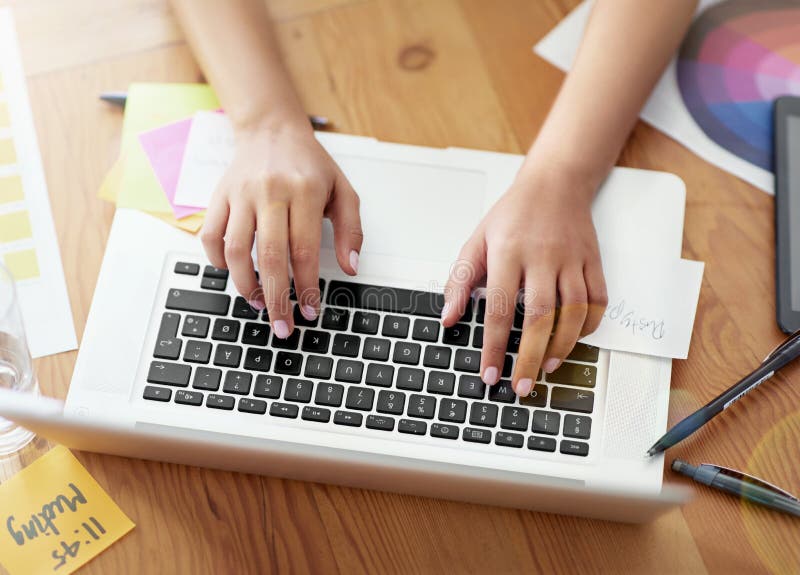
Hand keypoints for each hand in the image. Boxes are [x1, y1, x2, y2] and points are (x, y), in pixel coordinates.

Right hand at [201, 122, 362, 337]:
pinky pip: (211, 235)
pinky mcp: (219, 196)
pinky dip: (219, 261)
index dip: (308, 287)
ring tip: (258, 303)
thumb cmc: (309, 164)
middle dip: (277, 299)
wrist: (271, 129)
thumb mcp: (343, 191)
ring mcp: (241, 194)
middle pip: (272, 257)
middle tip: (283, 327)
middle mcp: (271, 192)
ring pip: (237, 249)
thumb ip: (352, 230)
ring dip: (246, 285)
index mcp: (306, 191)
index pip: (305, 250)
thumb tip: (351, 267)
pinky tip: (233, 274)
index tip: (311, 311)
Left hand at [442, 168, 607, 396]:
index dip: (494, 346)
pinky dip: (589, 326)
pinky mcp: (593, 261)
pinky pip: (598, 300)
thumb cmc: (513, 215)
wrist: (555, 183)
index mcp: (507, 252)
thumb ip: (460, 281)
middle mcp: (542, 257)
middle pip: (539, 317)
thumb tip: (448, 318)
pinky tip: (573, 340)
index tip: (490, 373)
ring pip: (574, 312)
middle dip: (529, 357)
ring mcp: (572, 259)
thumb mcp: (476, 241)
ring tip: (546, 368)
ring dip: (561, 346)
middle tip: (522, 386)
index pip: (498, 308)